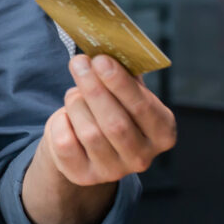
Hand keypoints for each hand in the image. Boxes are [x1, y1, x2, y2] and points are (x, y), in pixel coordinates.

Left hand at [44, 54, 176, 185]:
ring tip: (75, 91)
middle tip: (78, 62)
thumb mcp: (124, 91)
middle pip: (115, 123)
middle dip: (94, 89)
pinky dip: (61, 121)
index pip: (143, 109)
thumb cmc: (111, 106)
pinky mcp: (84, 175)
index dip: (121, 84)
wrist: (86, 141)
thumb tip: (107, 47)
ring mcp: (113, 171)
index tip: (101, 60)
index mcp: (162, 132)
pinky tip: (67, 115)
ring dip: (76, 103)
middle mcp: (143, 157)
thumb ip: (124, 72)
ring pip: (89, 132)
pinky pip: (66, 143)